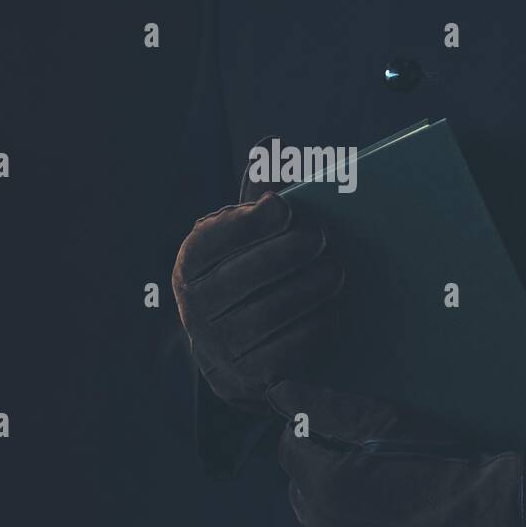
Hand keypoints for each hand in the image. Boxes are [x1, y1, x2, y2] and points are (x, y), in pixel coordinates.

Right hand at [171, 143, 343, 411]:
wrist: (237, 355)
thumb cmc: (246, 277)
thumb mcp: (243, 238)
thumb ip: (257, 197)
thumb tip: (269, 146)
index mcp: (189, 266)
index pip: (211, 241)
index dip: (247, 222)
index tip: (284, 205)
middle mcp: (195, 309)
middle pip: (245, 276)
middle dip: (288, 253)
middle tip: (323, 237)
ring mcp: (220, 348)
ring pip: (270, 313)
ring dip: (309, 289)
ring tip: (336, 270)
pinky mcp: (250, 380)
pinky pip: (288, 349)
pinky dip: (315, 326)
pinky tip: (334, 308)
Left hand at [267, 379, 525, 526]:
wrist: (486, 522)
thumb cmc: (438, 462)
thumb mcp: (383, 419)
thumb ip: (323, 405)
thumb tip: (276, 393)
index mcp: (322, 484)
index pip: (288, 448)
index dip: (308, 431)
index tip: (335, 426)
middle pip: (298, 488)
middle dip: (315, 468)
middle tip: (358, 455)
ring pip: (317, 523)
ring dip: (331, 504)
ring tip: (374, 489)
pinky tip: (386, 523)